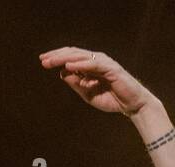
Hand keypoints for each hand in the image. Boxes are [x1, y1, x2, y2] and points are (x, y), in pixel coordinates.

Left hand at [38, 47, 157, 116]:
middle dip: (57, 56)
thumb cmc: (111, 99)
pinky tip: (69, 66)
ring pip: (81, 56)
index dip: (57, 58)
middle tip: (43, 60)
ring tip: (52, 62)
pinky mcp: (111, 68)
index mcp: (91, 65)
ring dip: (65, 58)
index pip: (71, 57)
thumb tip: (62, 73)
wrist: (131, 105)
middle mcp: (96, 60)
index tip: (42, 61)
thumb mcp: (88, 94)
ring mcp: (104, 63)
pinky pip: (94, 64)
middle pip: (73, 53)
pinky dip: (81, 65)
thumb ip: (76, 84)